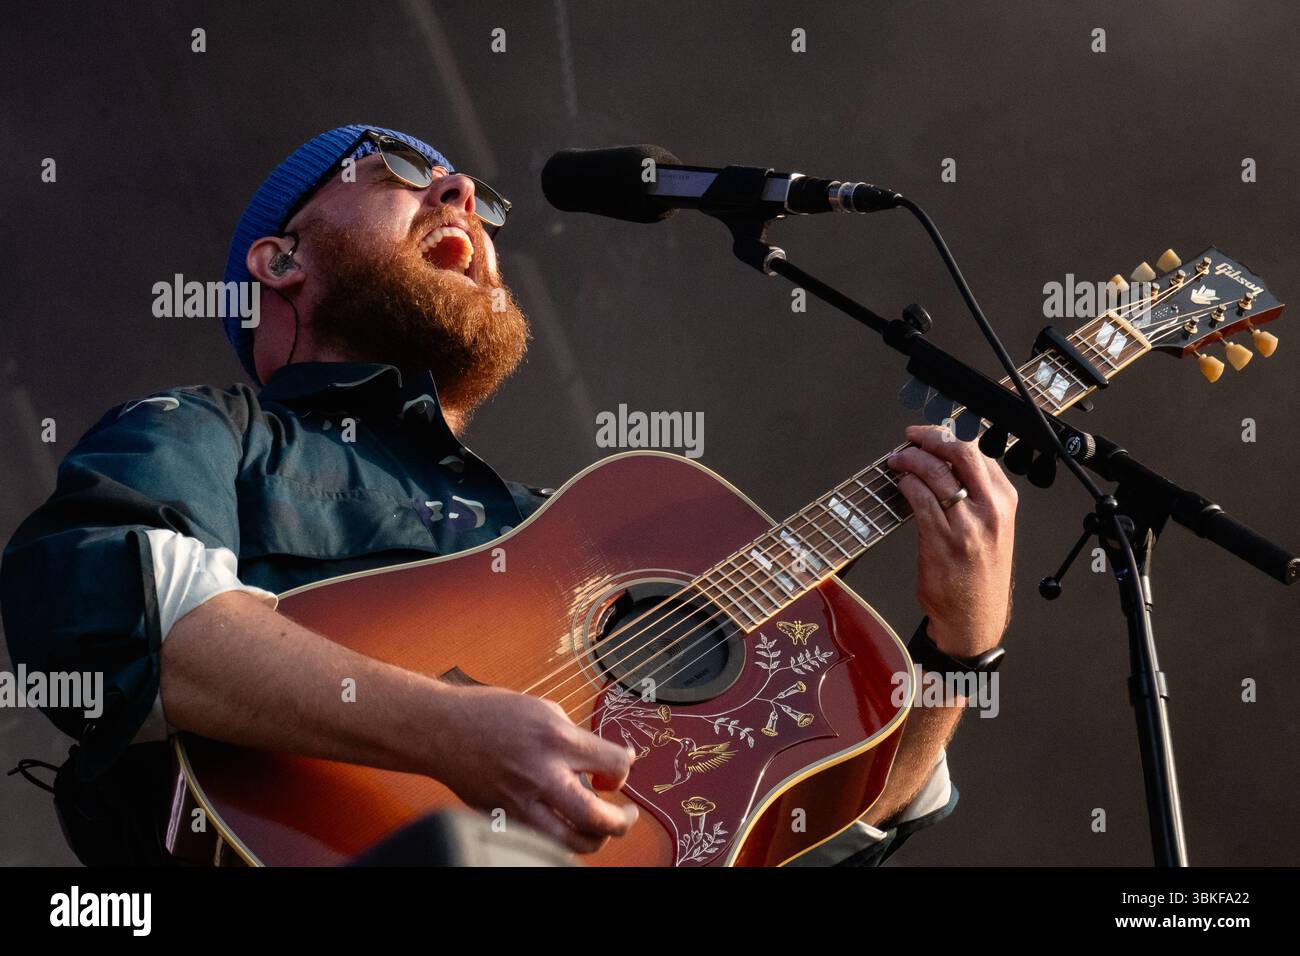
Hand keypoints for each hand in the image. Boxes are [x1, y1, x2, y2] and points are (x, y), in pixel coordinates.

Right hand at [434, 684, 638, 853]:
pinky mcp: (504, 820)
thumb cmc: (491, 713)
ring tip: (598, 824)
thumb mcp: (544, 709)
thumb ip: (577, 737)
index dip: (625, 769)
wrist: (442, 730)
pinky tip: (563, 822)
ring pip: (572, 843)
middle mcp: (542, 775)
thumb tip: (607, 760)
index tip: (618, 769)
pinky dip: (561, 837)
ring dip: (594, 837)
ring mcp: (521, 804)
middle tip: (625, 814)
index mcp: (556, 740)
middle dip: (622, 822)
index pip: (615, 765)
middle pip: (599, 818)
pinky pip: (544, 841)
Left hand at [886, 424, 1017, 657]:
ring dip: (910, 459)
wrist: (975, 617)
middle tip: (911, 437)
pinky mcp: (942, 539)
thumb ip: (977, 494)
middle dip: (930, 437)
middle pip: (960, 452)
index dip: (949, 435)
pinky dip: (906, 484)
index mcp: (1005, 501)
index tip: (929, 433)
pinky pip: (920, 498)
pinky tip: (900, 483)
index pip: (980, 452)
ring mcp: (967, 525)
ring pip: (935, 472)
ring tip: (898, 460)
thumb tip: (945, 461)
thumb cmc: (979, 573)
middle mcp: (990, 509)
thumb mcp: (994, 527)